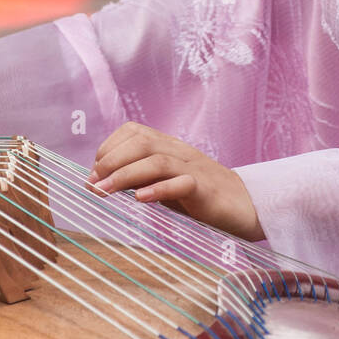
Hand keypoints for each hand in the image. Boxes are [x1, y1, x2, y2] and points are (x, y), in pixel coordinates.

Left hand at [88, 121, 263, 241]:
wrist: (246, 206)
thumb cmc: (202, 197)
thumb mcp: (168, 183)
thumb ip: (143, 178)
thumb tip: (104, 182)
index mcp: (170, 147)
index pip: (134, 132)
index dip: (109, 148)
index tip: (93, 173)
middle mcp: (180, 152)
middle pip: (141, 142)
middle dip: (111, 161)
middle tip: (92, 184)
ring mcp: (194, 168)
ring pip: (156, 161)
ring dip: (124, 175)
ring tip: (104, 192)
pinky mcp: (206, 190)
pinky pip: (182, 183)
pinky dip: (159, 190)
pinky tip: (141, 199)